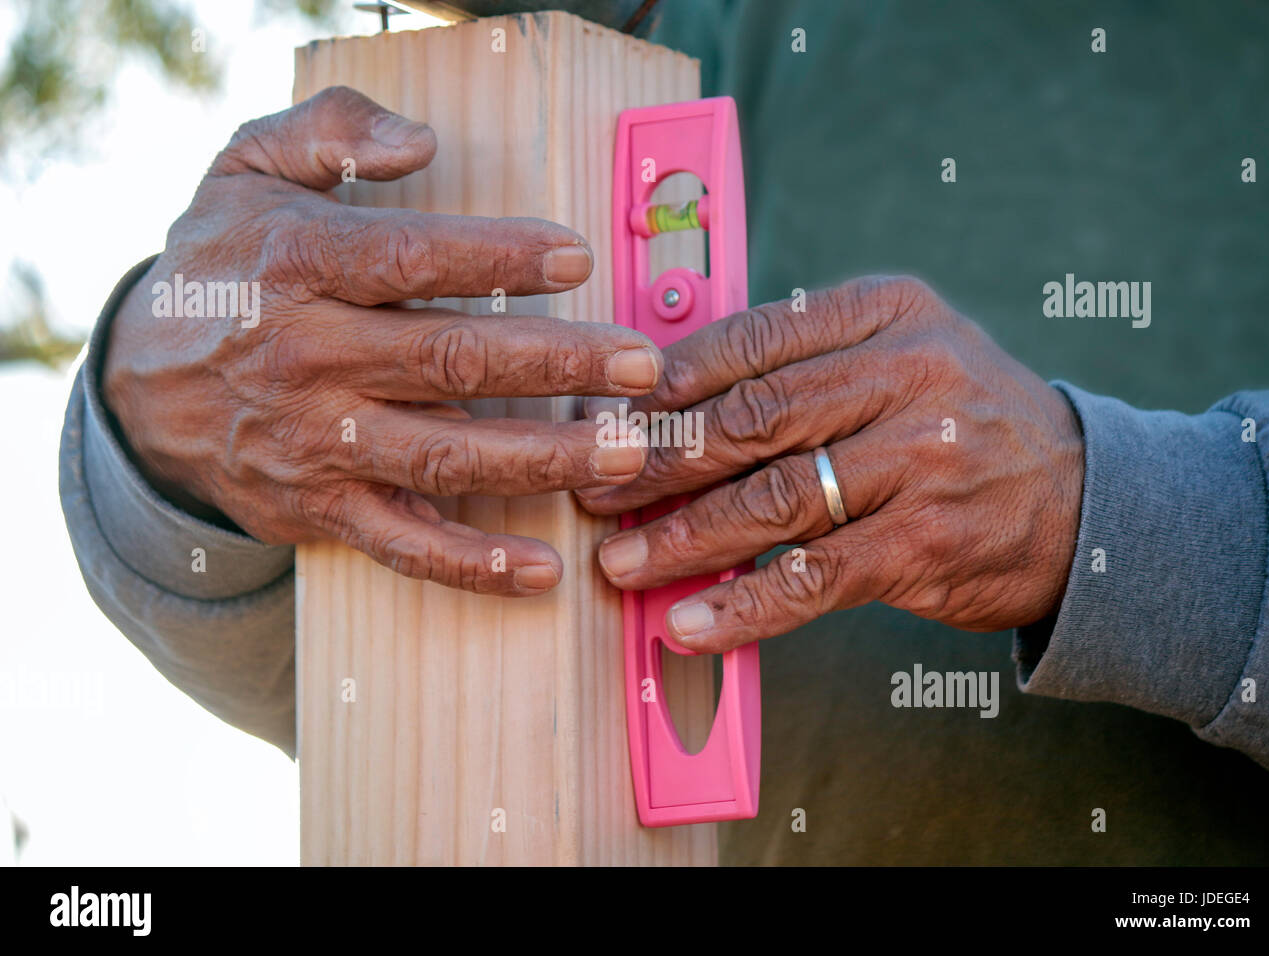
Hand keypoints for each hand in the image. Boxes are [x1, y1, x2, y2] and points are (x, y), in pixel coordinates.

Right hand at [103, 86, 658, 594]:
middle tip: (641, 364)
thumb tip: (419, 142)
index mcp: (297, 267)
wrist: (141, 390)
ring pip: (443, 458)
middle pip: (448, 362)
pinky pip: (404, 546)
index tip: (577, 255)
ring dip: (542, 459)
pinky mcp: (322, 510)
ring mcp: (318, 445)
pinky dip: (473, 566)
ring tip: (626, 452)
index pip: (408, 259)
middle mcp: (310, 360)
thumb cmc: (221, 272)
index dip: (496, 258)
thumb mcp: (243, 171)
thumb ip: (326, 133)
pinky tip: (544, 568)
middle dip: (557, 364)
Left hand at [578, 276, 1083, 649]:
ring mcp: (921, 461)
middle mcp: (908, 376)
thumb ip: (806, 359)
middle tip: (594, 487)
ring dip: (683, 537)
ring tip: (623, 562)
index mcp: (889, 312)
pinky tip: (690, 625)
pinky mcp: (926, 544)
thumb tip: (666, 395)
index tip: (611, 413)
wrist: (1085, 498)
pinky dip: (744, 607)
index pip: (755, 338)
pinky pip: (814, 579)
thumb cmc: (962, 421)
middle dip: (659, 460)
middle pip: (753, 418)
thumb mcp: (904, 352)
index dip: (670, 380)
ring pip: (773, 500)